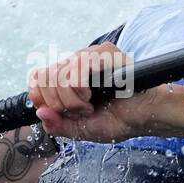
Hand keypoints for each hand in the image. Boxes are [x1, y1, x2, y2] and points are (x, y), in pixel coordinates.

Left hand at [27, 42, 162, 142]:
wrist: (146, 117)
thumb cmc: (119, 120)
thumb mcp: (81, 130)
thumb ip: (58, 125)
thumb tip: (40, 113)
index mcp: (68, 79)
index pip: (37, 77)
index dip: (40, 96)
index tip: (58, 111)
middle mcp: (76, 64)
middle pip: (45, 77)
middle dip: (59, 103)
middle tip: (80, 111)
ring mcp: (89, 56)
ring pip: (58, 73)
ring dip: (71, 99)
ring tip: (89, 105)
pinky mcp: (104, 52)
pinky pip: (76, 65)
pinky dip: (79, 87)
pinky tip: (93, 95)